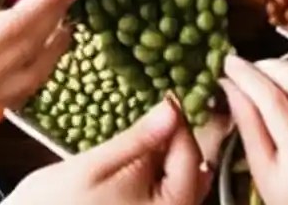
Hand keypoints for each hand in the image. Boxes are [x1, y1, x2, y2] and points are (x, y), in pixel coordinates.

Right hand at [7, 98, 213, 204]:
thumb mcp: (97, 165)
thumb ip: (140, 139)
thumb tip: (173, 108)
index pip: (190, 153)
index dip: (179, 120)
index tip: (167, 94)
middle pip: (190, 168)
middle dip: (176, 137)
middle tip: (158, 108)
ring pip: (179, 181)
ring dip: (168, 154)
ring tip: (148, 129)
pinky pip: (165, 193)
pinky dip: (158, 172)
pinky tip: (141, 156)